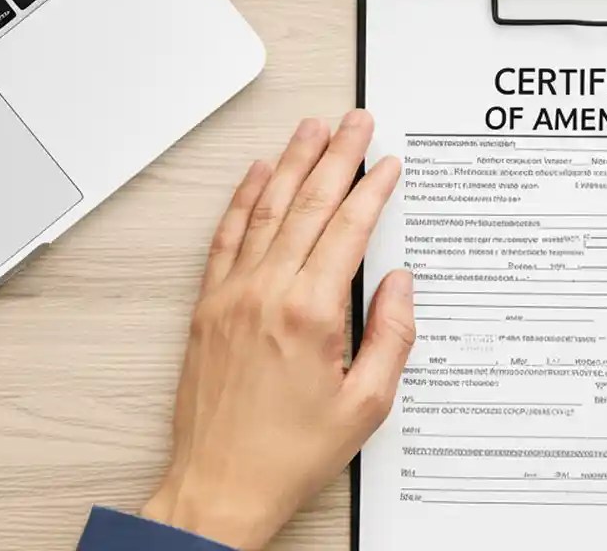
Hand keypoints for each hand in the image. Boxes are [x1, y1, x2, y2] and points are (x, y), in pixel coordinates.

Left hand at [141, 112, 413, 548]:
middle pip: (309, 205)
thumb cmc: (290, 453)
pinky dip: (243, 199)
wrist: (219, 485)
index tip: (387, 163)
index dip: (372, 189)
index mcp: (312, 313)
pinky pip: (226, 237)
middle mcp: (267, 293)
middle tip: (356, 121)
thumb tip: (399, 283)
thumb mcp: (366, 404)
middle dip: (337, 156)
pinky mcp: (207, 306)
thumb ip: (391, 335)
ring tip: (312, 129)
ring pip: (266, 209)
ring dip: (292, 163)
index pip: (349, 229)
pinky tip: (258, 173)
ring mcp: (231, 295)